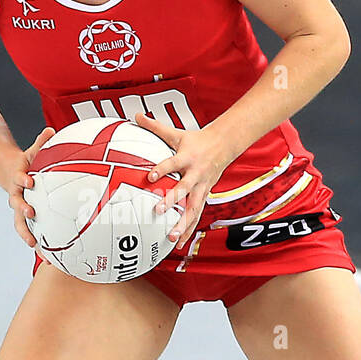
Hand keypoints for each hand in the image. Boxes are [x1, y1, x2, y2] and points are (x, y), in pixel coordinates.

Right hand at [9, 126, 55, 247]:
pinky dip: (36, 243)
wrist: (9, 174)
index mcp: (19, 179)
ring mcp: (19, 208)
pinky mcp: (24, 218)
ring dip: (27, 234)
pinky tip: (46, 257)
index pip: (19, 178)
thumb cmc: (26, 163)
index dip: (23, 179)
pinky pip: (29, 232)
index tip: (30, 181)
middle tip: (31, 214)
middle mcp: (16, 195)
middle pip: (16, 204)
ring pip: (19, 223)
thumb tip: (50, 130)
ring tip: (35, 247)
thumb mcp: (32, 152)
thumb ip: (41, 143)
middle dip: (23, 210)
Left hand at [133, 112, 231, 249]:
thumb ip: (155, 127)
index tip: (149, 176)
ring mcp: (202, 187)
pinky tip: (178, 243)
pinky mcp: (204, 196)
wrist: (224, 145)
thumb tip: (136, 115)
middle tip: (158, 211)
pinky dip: (188, 230)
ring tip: (170, 237)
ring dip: (182, 223)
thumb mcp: (177, 133)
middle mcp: (195, 174)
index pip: (172, 163)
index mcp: (187, 158)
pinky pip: (196, 215)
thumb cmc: (196, 141)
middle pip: (184, 190)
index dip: (162, 169)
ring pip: (193, 208)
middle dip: (172, 200)